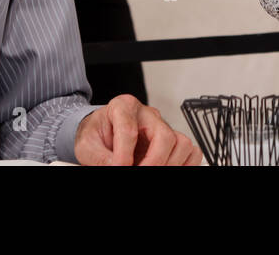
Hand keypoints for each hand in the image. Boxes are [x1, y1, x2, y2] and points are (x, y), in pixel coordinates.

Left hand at [74, 94, 201, 165]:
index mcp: (123, 107)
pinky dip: (185, 165)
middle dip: (154, 161)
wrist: (100, 134)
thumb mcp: (87, 145)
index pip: (129, 129)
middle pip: (164, 135)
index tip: (118, 166)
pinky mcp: (172, 141)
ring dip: (170, 164)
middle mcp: (147, 114)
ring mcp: (162, 126)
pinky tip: (168, 167)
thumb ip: (100, 158)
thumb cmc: (96, 135)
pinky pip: (191, 152)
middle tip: (139, 171)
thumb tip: (117, 167)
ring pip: (182, 143)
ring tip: (152, 170)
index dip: (123, 155)